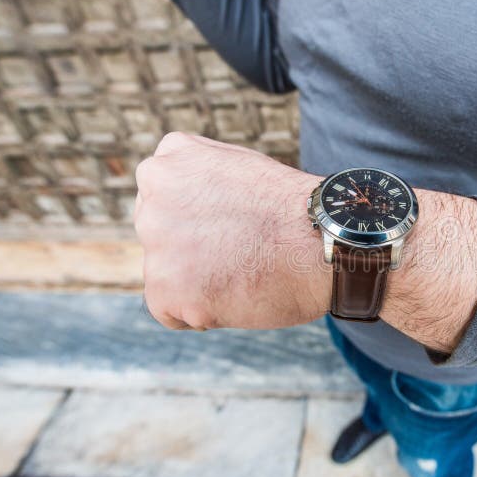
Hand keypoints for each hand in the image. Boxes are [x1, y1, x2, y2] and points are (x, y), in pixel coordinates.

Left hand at [136, 131, 476, 353]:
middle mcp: (151, 200)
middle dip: (195, 250)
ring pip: (168, 276)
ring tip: (245, 272)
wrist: (324, 243)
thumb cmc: (294, 210)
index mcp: (167, 164)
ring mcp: (155, 246)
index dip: (204, 221)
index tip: (236, 225)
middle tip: (243, 252)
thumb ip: (199, 180)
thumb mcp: (238, 168)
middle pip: (162, 238)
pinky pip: (172, 312)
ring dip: (200, 282)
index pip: (166, 203)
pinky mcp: (164, 290)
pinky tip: (237, 295)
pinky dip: (202, 313)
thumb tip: (180, 204)